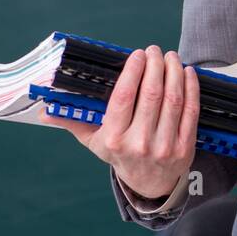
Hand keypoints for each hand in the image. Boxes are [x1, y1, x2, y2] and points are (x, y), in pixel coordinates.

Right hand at [41, 45, 199, 198]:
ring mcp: (165, 146)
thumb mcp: (94, 141)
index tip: (137, 55)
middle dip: (155, 65)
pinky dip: (191, 89)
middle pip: (152, 94)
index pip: (124, 97)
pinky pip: (191, 111)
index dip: (133, 72)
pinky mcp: (185, 147)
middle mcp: (140, 143)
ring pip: (173, 100)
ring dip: (174, 72)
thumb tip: (44, 111)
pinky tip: (188, 74)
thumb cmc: (119, 154)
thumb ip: (72, 122)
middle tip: (154, 51)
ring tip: (170, 57)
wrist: (149, 184)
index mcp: (114, 138)